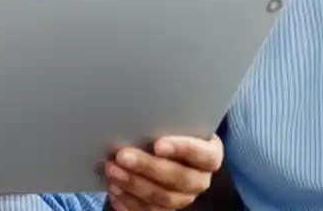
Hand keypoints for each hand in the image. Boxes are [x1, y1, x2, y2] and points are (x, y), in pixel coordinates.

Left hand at [104, 135, 223, 210]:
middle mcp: (200, 180)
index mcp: (210, 155)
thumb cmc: (170, 132)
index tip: (158, 144)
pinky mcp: (166, 210)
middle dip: (148, 167)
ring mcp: (184, 198)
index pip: (205, 155)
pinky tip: (114, 189)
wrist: (167, 153)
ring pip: (163, 198)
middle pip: (179, 179)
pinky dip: (129, 201)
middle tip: (122, 155)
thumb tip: (140, 120)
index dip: (183, 149)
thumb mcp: (173, 124)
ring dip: (134, 184)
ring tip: (112, 171)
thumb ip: (164, 124)